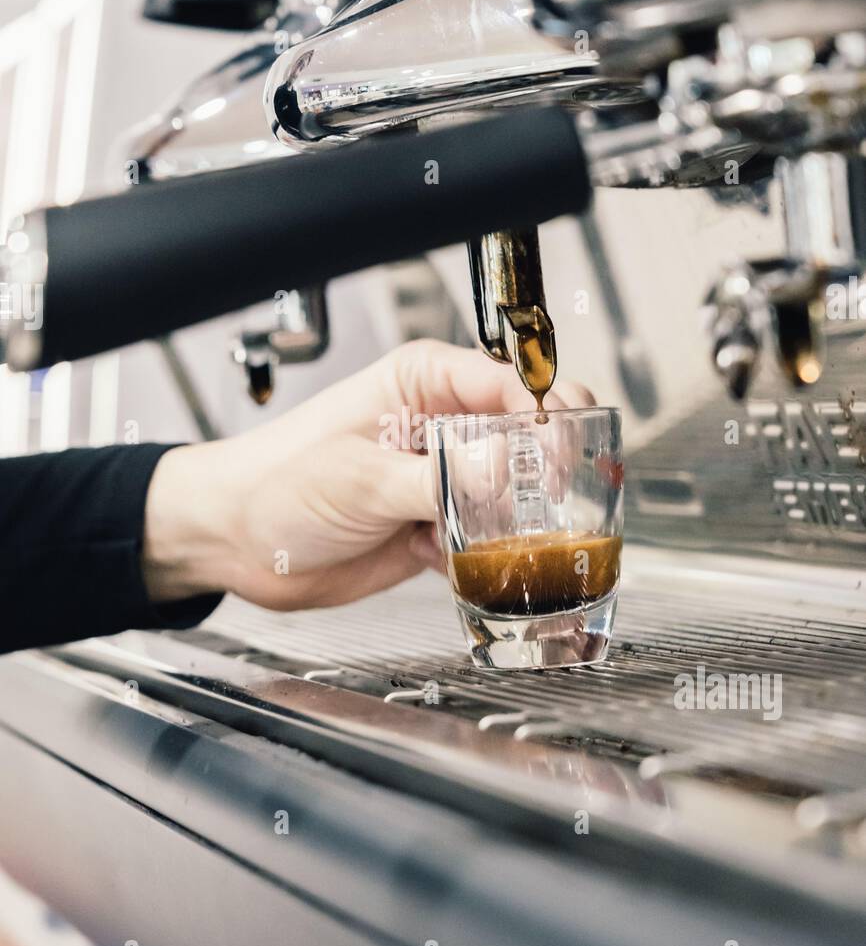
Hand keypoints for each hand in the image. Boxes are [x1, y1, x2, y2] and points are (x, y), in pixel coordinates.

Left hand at [142, 339, 594, 611]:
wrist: (235, 541)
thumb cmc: (274, 481)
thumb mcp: (359, 476)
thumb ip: (437, 477)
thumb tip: (506, 467)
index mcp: (422, 382)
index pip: (510, 383)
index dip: (545, 415)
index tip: (560, 453)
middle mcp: (440, 424)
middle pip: (525, 436)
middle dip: (547, 468)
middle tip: (556, 499)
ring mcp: (440, 477)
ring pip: (512, 493)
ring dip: (521, 520)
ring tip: (517, 540)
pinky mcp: (435, 526)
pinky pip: (486, 539)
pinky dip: (488, 556)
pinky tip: (469, 564)